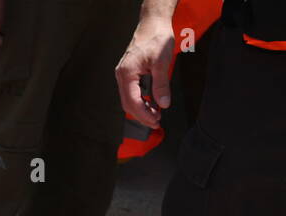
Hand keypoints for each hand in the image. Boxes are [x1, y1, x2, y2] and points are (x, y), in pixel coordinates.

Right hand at [115, 13, 175, 128]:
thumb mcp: (162, 63)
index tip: (155, 121)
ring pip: (129, 99)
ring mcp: (123, 75)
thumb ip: (162, 85)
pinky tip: (152, 103)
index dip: (143, 114)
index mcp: (127, 73)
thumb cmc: (156, 38)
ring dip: (141, 109)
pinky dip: (141, 101)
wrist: (152, 24)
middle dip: (142, 115)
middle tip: (157, 122)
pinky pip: (131, 92)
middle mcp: (122, 75)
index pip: (132, 101)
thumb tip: (163, 104)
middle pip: (128, 104)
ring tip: (156, 114)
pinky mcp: (128, 74)